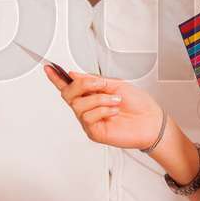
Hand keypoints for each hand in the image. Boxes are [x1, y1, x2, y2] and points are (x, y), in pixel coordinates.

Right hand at [44, 67, 165, 150]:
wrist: (151, 121)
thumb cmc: (138, 104)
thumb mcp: (116, 84)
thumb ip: (93, 80)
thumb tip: (74, 75)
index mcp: (92, 95)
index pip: (69, 86)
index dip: (56, 77)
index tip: (48, 68)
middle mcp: (88, 108)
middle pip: (68, 94)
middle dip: (82, 86)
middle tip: (100, 85)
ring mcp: (89, 121)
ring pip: (78, 106)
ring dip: (99, 99)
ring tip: (115, 101)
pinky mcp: (94, 132)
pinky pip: (88, 117)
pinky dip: (102, 110)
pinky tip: (113, 112)